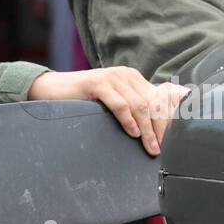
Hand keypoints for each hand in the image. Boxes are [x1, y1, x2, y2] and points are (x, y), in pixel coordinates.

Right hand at [27, 67, 188, 155]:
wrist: (52, 90)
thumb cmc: (84, 101)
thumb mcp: (113, 102)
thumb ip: (132, 108)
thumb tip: (154, 130)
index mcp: (133, 78)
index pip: (159, 99)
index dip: (167, 120)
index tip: (171, 141)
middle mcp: (126, 74)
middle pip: (153, 103)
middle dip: (160, 128)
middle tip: (161, 149)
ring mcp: (112, 77)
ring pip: (139, 105)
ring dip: (147, 130)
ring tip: (150, 147)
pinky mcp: (97, 83)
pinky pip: (120, 103)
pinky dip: (128, 120)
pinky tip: (132, 133)